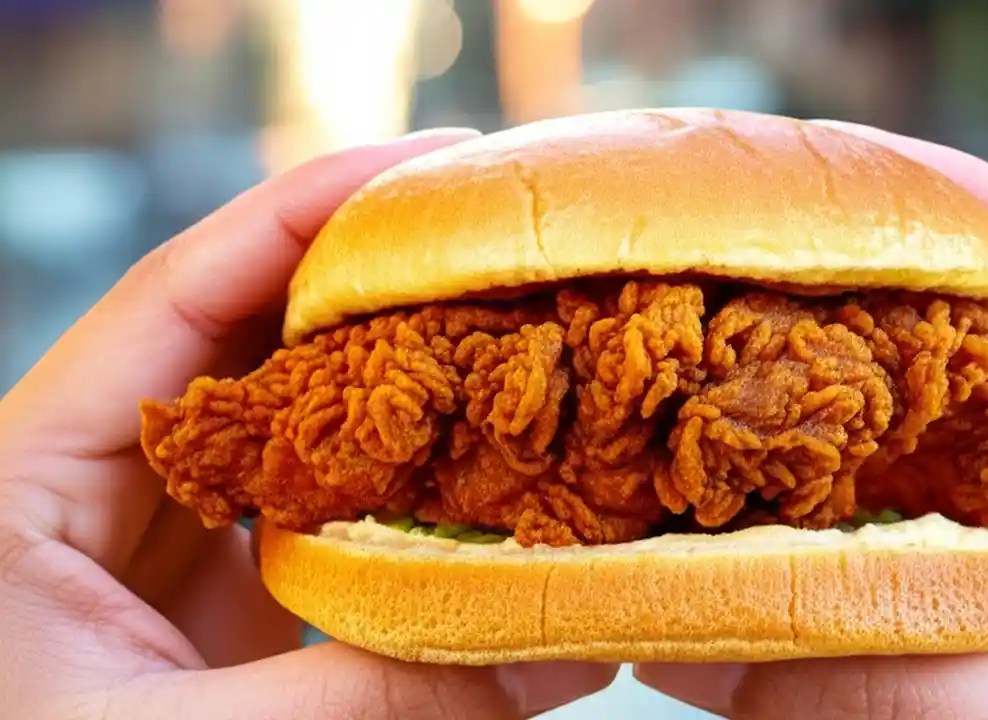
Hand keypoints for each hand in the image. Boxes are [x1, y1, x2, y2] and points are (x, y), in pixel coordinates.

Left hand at [0, 128, 615, 718]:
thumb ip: (373, 695)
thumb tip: (563, 646)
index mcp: (26, 477)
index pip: (180, 299)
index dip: (303, 215)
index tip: (427, 167)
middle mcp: (102, 486)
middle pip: (253, 344)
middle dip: (382, 291)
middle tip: (504, 248)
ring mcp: (172, 546)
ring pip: (302, 435)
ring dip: (408, 397)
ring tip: (517, 348)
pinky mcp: (226, 606)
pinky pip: (329, 524)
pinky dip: (410, 505)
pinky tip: (489, 490)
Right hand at [636, 122, 987, 717]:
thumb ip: (901, 687)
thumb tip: (699, 640)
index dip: (979, 224)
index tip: (857, 175)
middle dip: (878, 337)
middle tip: (754, 292)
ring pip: (948, 485)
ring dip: (841, 456)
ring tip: (730, 407)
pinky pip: (917, 587)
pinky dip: (834, 570)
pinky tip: (748, 557)